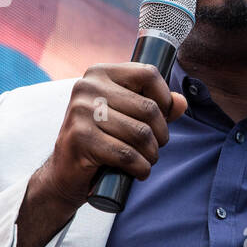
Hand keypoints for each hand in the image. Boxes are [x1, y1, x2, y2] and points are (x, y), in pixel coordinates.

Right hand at [34, 62, 188, 209]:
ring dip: (152, 154)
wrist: (64, 173)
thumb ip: (155, 106)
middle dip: (161, 134)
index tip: (162, 118)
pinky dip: (141, 168)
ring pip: (141, 133)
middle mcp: (87, 87)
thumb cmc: (101, 140)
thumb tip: (182, 102)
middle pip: (149, 108)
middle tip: (155, 147)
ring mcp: (80, 112)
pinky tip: (139, 172)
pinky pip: (127, 154)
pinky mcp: (80, 139)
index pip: (148, 74)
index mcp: (99, 73)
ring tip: (147, 160)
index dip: (165, 98)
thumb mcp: (127, 117)